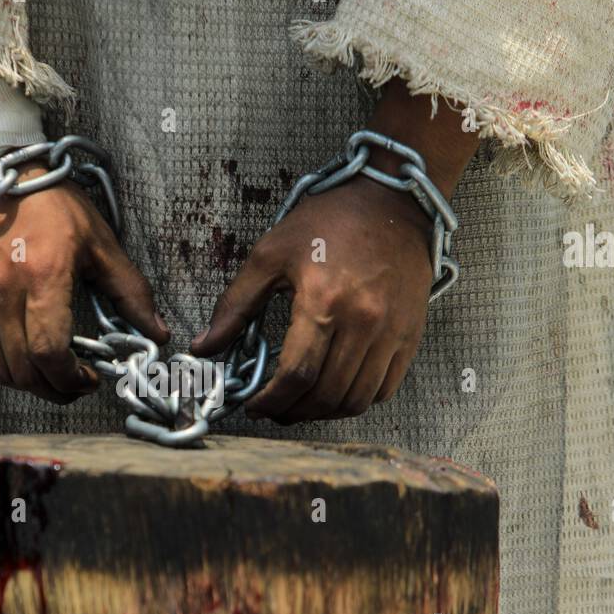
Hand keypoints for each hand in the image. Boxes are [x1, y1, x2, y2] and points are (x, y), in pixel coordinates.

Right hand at [0, 157, 168, 402]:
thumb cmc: (50, 204)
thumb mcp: (100, 242)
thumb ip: (130, 291)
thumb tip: (157, 332)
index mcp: (43, 276)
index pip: (50, 353)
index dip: (70, 379)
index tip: (88, 380)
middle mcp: (2, 292)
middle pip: (23, 370)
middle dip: (53, 388)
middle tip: (72, 383)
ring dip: (24, 382)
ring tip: (46, 373)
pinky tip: (15, 357)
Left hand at [191, 179, 433, 422]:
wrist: (392, 202)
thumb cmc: (329, 222)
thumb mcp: (270, 254)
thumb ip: (234, 305)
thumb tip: (204, 347)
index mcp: (324, 300)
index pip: (297, 375)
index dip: (271, 400)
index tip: (254, 405)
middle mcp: (364, 321)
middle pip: (326, 395)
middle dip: (293, 411)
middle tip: (274, 408)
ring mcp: (392, 332)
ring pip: (356, 400)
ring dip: (323, 411)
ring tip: (301, 403)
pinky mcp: (410, 336)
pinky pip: (384, 388)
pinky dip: (356, 400)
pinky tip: (334, 390)